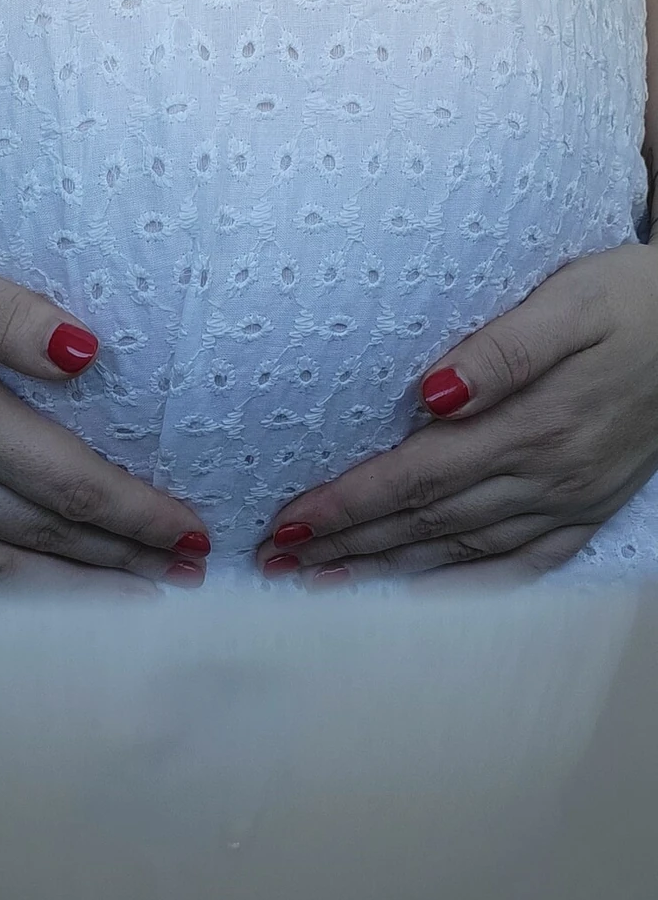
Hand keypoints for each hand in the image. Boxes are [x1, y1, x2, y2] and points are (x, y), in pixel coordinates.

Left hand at [258, 243, 657, 585]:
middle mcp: (549, 478)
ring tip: (324, 588)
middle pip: (427, 522)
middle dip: (348, 546)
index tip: (289, 525)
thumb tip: (430, 394)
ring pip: (463, 550)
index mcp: (534, 427)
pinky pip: (523, 567)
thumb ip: (500, 351)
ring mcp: (571, 502)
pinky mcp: (590, 511)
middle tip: (277, 566)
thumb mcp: (570, 302)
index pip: (417, 476)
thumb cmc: (635, 299)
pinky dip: (468, 588)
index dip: (348, 505)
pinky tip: (424, 600)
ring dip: (389, 572)